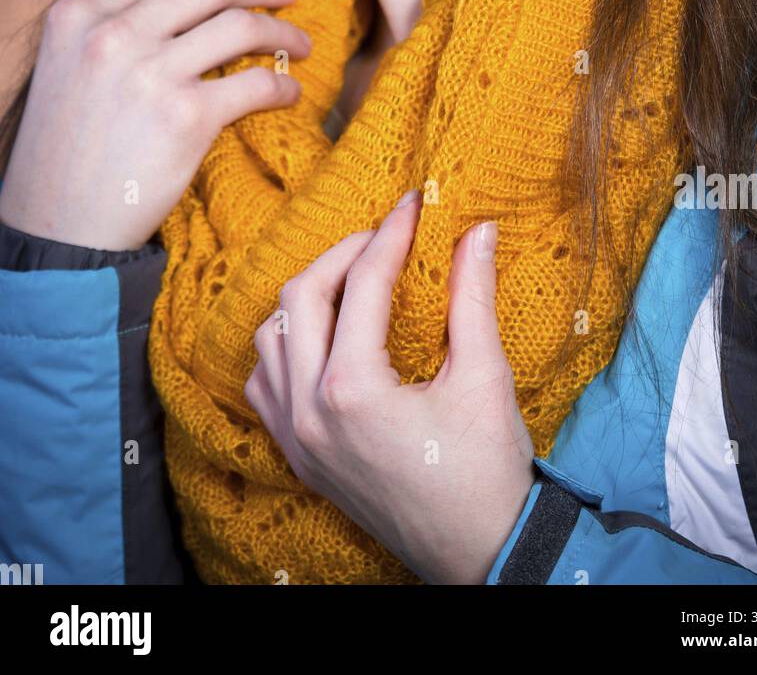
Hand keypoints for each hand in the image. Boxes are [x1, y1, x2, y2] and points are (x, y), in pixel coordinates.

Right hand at [0, 0, 310, 250]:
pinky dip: (283, 86)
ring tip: (301, 44)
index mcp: (79, 13)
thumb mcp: (67, 65)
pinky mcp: (186, 118)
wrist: (59, 228)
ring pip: (242, 26)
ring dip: (283, 32)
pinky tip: (289, 93)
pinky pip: (257, 83)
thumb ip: (113, 25)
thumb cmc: (67, 150)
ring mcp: (150, 75)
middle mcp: (112, 35)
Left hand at [244, 189, 536, 584]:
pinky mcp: (300, 458)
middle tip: (385, 238)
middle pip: (300, 297)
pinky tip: (324, 337)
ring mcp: (297, 438)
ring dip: (307, 299)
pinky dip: (286, 347)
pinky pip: (265, 384)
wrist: (481, 554)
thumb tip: (475, 231)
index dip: (391, 234)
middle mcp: (308, 412)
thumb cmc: (487, 472)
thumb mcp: (484, 377)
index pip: (362, 284)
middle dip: (343, 255)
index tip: (415, 206)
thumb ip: (473, 297)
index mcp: (351, 390)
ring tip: (354, 282)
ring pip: (270, 338)